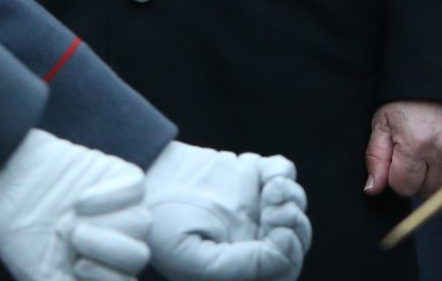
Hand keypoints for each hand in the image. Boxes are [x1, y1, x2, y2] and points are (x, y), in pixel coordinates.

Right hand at [0, 129, 151, 280]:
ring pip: (141, 223)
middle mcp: (119, 239)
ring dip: (105, 225)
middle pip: (139, 255)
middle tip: (72, 237)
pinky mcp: (120, 177)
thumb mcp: (46, 277)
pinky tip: (80, 201)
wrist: (6, 190)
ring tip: (71, 217)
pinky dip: (110, 197)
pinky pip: (137, 189)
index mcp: (106, 268)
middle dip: (106, 250)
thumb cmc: (24, 238)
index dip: (106, 278)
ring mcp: (124, 208)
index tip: (76, 266)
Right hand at [144, 142, 311, 280]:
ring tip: (271, 189)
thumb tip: (282, 254)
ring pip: (295, 208)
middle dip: (294, 225)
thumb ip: (237, 268)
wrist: (145, 178)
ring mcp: (254, 208)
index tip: (280, 233)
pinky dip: (282, 172)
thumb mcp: (189, 256)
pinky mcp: (252, 177)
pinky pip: (284, 174)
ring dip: (292, 198)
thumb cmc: (160, 225)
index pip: (283, 270)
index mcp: (240, 268)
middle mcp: (251, 240)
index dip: (290, 253)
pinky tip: (264, 174)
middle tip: (274, 207)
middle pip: (296, 241)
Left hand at [364, 100, 441, 198]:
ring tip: (431, 153)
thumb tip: (372, 189)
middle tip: (416, 152)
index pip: (402, 186)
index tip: (399, 157)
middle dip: (416, 177)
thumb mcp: (383, 121)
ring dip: (435, 178)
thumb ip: (376, 157)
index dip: (396, 174)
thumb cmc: (409, 98)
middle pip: (424, 191)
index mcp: (416, 142)